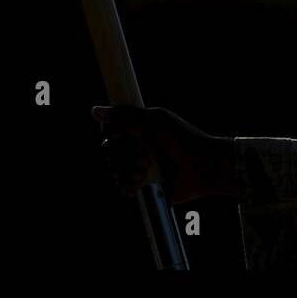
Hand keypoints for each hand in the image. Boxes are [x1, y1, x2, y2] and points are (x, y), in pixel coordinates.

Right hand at [92, 104, 236, 203]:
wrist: (202, 167)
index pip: (109, 131)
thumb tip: (94, 110)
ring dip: (127, 169)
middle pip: (109, 151)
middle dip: (120, 154)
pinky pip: (122, 187)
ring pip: (114, 170)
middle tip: (141, 153)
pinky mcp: (144, 187)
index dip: (110, 135)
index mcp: (139, 129)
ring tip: (145, 169)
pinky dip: (129, 185)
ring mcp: (139, 168)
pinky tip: (142, 181)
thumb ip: (124, 116)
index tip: (119, 136)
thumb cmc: (181, 139)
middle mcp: (137, 148)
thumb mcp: (153, 122)